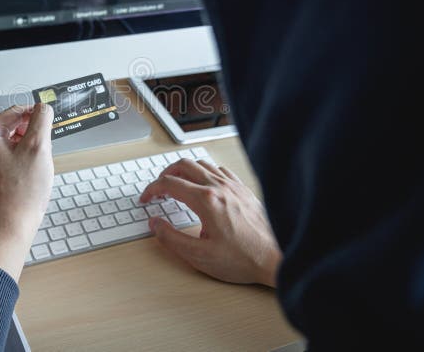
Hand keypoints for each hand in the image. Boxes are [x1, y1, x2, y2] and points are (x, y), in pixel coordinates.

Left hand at [0, 104, 53, 279]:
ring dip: (24, 148)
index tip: (48, 123)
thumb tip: (43, 107)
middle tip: (41, 152)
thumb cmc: (21, 195)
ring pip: (7, 142)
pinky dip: (16, 160)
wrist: (10, 227)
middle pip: (10, 127)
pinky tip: (25, 175)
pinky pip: (2, 157)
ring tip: (33, 167)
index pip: (15, 112)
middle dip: (29, 136)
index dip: (36, 116)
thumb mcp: (39, 148)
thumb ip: (42, 119)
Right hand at [140, 159, 281, 286]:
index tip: (146, 199)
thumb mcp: (199, 256)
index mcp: (205, 200)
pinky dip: (205, 172)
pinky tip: (205, 184)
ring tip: (178, 184)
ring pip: (202, 164)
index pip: (169, 183)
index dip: (152, 190)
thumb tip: (155, 224)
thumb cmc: (244, 258)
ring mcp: (233, 186)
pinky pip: (220, 170)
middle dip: (165, 174)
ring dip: (185, 170)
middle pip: (184, 165)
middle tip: (158, 188)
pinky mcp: (244, 190)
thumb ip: (171, 238)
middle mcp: (219, 187)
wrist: (277, 258)